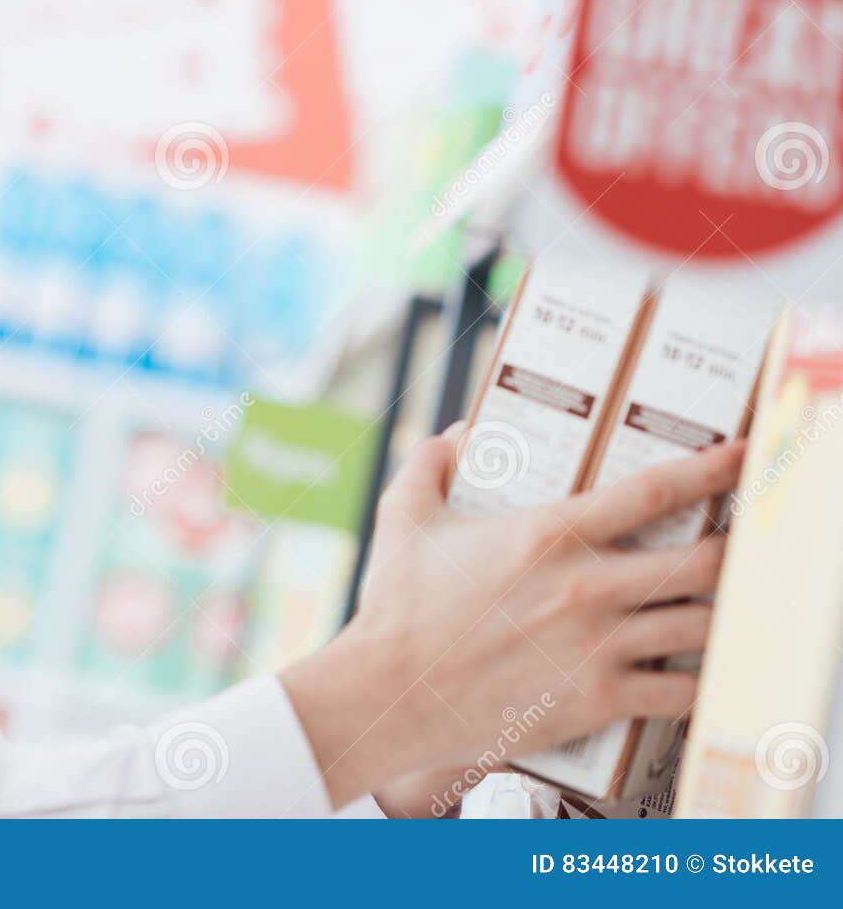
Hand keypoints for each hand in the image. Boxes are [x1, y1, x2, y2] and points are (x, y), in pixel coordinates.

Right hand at [279, 425, 739, 810]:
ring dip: (719, 614)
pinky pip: (682, 692)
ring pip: (703, 626)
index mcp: (549, 534)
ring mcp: (600, 646)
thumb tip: (458, 432)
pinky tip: (696, 672)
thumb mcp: (403, 516)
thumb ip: (431, 463)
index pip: (655, 491)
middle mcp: (587, 587)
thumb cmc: (396, 605)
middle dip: (734, 550)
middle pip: (704, 563)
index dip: (711, 468)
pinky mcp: (600, 698)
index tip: (740, 456)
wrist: (390, 691)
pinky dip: (700, 681)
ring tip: (720, 606)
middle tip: (739, 543)